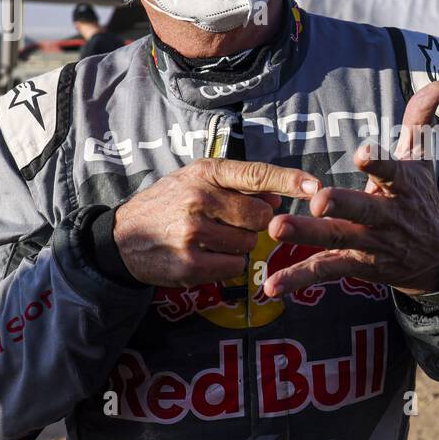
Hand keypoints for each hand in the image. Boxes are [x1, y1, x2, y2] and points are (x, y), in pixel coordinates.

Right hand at [115, 158, 317, 287]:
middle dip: (255, 224)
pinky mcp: (190, 263)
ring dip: (240, 247)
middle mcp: (199, 198)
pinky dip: (228, 265)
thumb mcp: (197, 180)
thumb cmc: (169, 204)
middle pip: (262, 217)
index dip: (290, 180)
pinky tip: (205, 256)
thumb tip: (277, 195)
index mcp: (205, 172)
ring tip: (211, 239)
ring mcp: (193, 232)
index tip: (316, 185)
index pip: (256, 173)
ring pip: (249, 245)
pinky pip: (235, 267)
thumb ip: (238, 184)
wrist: (122, 237)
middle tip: (229, 223)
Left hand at [263, 81, 438, 298]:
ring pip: (336, 239)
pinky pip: (324, 270)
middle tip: (318, 200)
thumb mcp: (422, 160)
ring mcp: (369, 244)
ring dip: (307, 235)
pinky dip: (298, 278)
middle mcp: (385, 217)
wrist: (436, 258)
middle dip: (341, 205)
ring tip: (277, 229)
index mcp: (401, 187)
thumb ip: (420, 120)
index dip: (379, 164)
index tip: (364, 154)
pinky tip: (270, 284)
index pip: (392, 172)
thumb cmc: (420, 200)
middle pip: (362, 210)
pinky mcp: (355, 265)